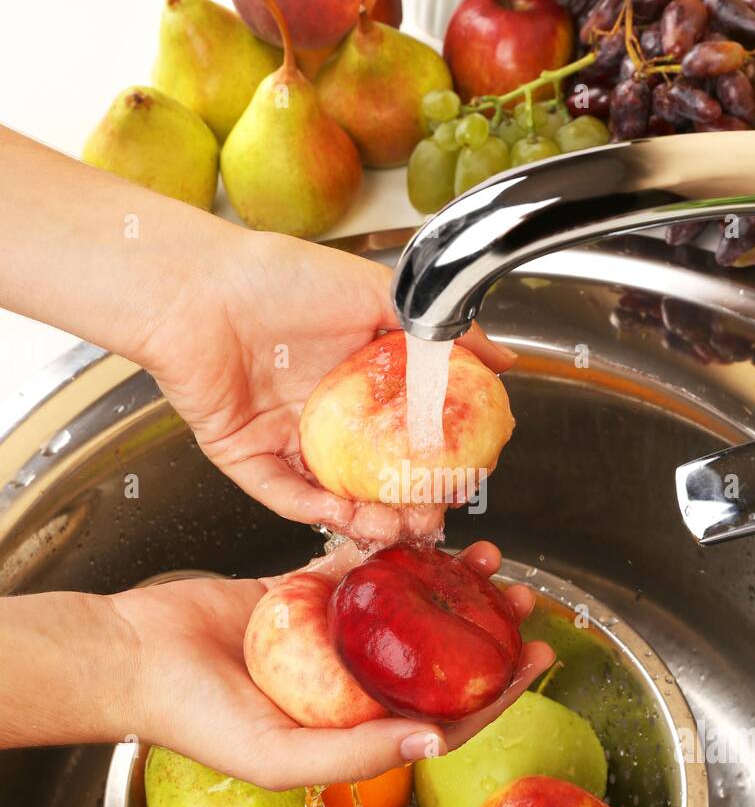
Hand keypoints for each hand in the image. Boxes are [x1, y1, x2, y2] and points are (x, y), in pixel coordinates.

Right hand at [110, 540, 552, 788]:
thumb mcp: (280, 756)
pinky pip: (355, 571)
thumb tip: (436, 741)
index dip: (497, 692)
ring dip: (446, 585)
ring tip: (485, 557)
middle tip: (522, 598)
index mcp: (353, 731)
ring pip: (403, 609)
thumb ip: (358, 750)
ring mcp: (325, 639)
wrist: (133, 658)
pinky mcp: (299, 595)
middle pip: (434, 657)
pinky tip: (423, 535)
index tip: (540, 659)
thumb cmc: (195, 721)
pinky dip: (389, 554)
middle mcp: (346, 687)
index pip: (444, 717)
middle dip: (484, 629)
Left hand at [143, 230, 515, 542]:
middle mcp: (325, 414)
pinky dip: (316, 510)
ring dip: (368, 518)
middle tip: (433, 519)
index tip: (464, 480)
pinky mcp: (246, 457)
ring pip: (334, 496)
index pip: (408, 436)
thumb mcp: (379, 295)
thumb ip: (441, 333)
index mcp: (358, 380)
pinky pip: (285, 495)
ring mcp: (286, 439)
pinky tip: (346, 513)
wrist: (201, 289)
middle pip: (376, 477)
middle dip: (408, 507)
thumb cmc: (281, 279)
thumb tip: (502, 360)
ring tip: (396, 528)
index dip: (437, 463)